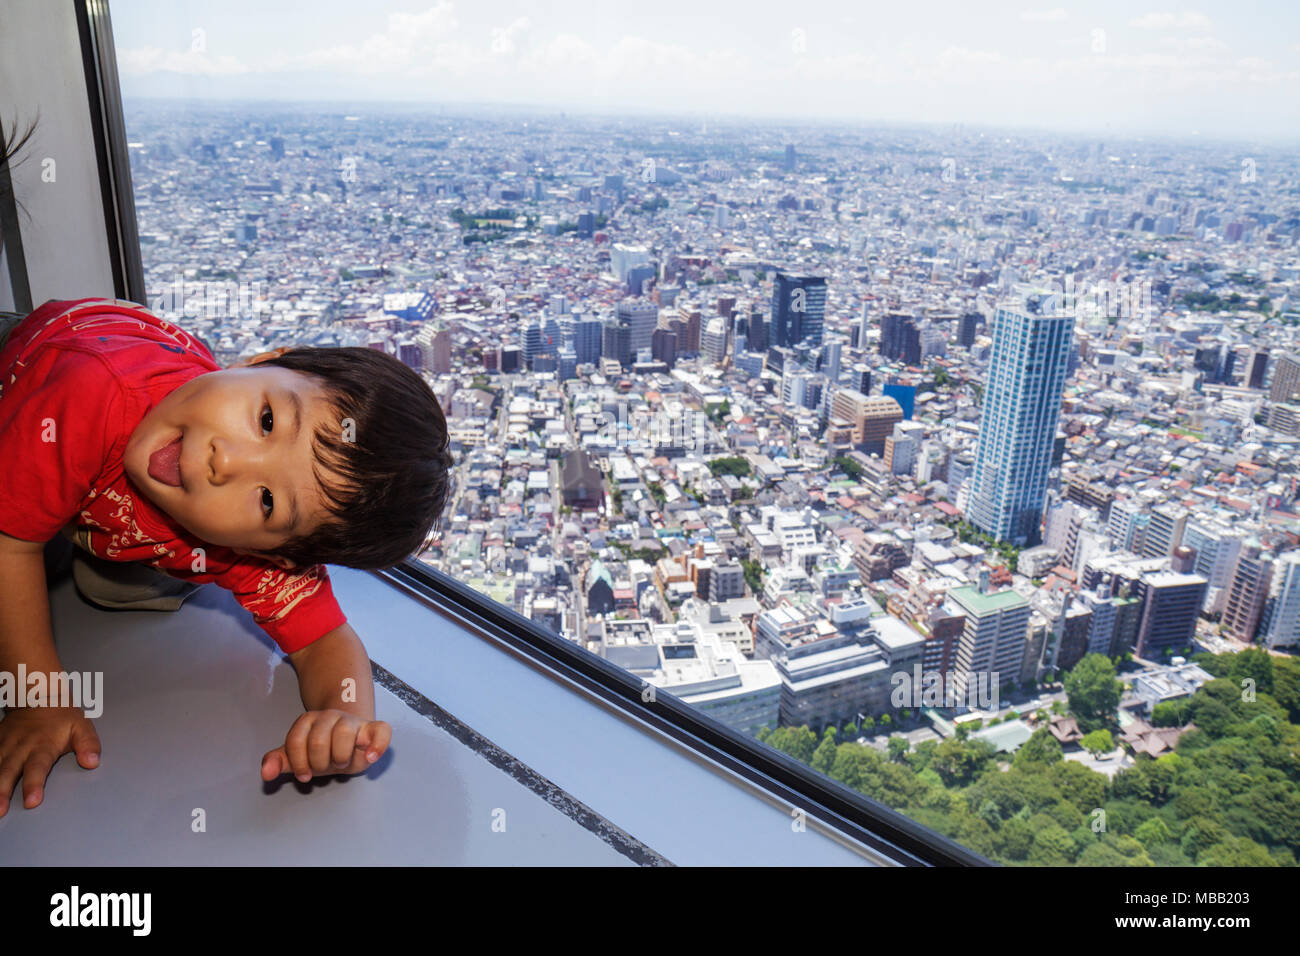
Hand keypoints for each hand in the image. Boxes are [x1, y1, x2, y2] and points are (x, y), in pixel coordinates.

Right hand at [0, 705, 100, 817]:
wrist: (38, 695)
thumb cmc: (61, 715)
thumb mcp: (81, 726)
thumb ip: (88, 744)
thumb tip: (92, 762)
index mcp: (43, 746)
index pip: (38, 768)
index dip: (34, 784)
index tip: (32, 802)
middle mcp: (20, 748)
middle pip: (9, 771)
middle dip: (2, 792)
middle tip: (0, 811)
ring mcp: (5, 746)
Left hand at [260, 710, 389, 782]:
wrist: (350, 740)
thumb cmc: (323, 750)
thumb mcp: (299, 756)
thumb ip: (279, 762)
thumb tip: (266, 774)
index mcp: (308, 721)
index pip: (295, 741)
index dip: (298, 762)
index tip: (305, 774)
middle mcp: (330, 716)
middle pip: (318, 740)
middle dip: (319, 762)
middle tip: (326, 766)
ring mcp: (353, 721)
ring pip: (344, 732)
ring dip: (340, 755)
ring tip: (342, 762)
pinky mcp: (374, 728)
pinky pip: (381, 731)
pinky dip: (377, 745)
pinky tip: (370, 757)